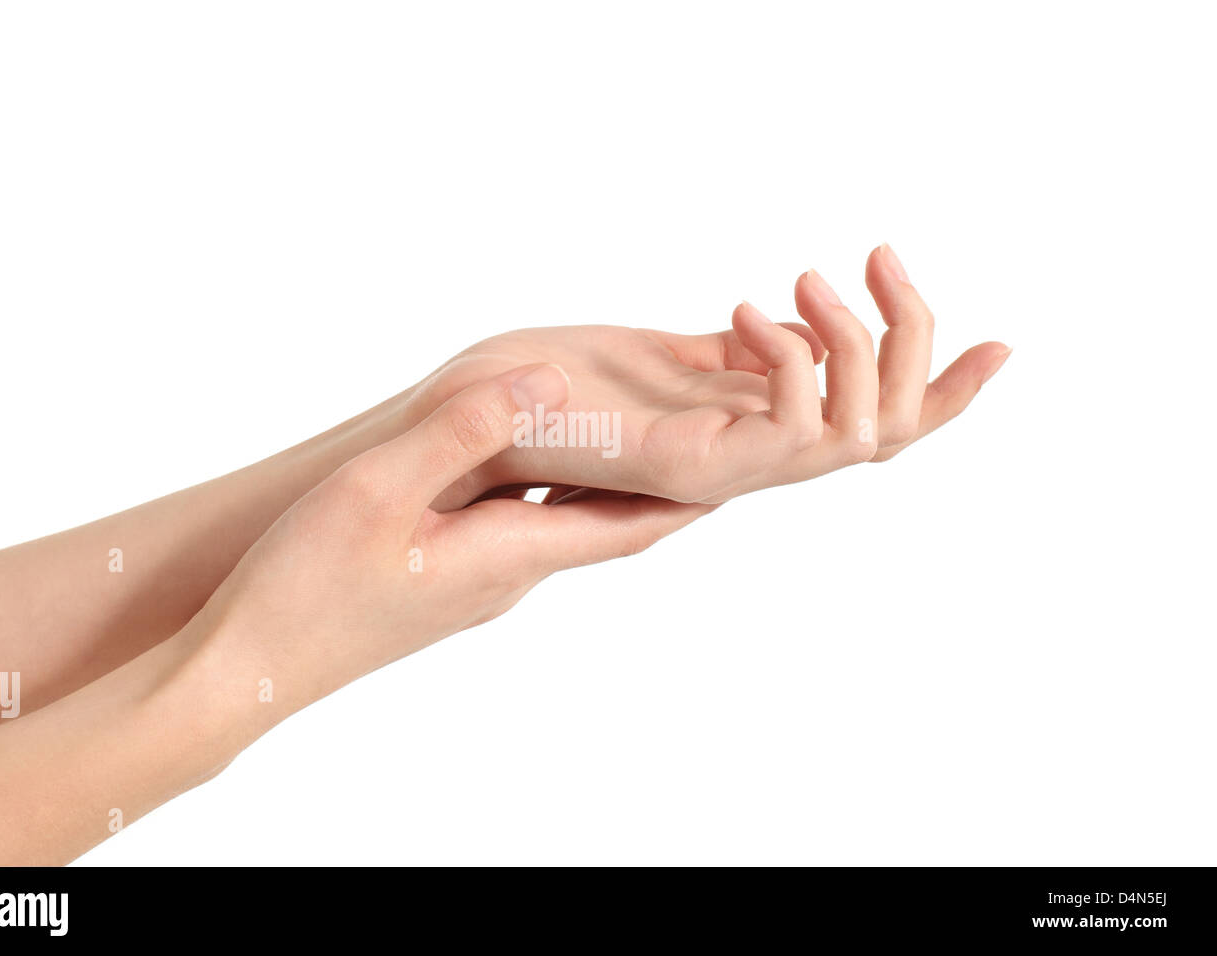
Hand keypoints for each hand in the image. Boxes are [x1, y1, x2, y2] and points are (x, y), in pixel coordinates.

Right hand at [189, 364, 712, 715]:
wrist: (247, 668)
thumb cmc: (305, 586)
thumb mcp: (379, 490)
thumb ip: (462, 433)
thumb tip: (547, 383)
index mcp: (509, 555)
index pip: (629, 521)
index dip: (691, 485)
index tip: (745, 448)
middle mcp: (507, 576)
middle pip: (610, 525)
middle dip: (664, 482)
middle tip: (711, 434)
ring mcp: (474, 586)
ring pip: (563, 525)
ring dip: (605, 484)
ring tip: (635, 434)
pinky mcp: (441, 585)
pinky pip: (517, 529)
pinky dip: (545, 492)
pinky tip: (526, 466)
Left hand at [407, 244, 1008, 506]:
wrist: (457, 422)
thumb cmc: (542, 388)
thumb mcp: (666, 361)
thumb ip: (732, 360)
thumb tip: (788, 336)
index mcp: (750, 435)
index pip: (875, 429)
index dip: (946, 394)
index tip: (1002, 343)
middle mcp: (749, 463)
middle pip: (889, 433)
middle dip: (918, 342)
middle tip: (879, 257)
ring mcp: (722, 473)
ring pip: (857, 437)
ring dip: (861, 344)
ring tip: (809, 275)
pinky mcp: (685, 468)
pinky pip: (785, 436)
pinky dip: (793, 365)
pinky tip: (750, 308)